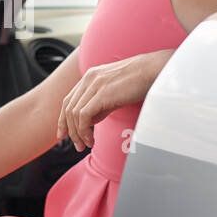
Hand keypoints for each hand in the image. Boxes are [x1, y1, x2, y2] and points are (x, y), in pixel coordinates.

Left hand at [55, 51, 171, 151]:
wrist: (154, 70)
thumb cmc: (140, 82)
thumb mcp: (115, 92)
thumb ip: (101, 104)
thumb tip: (90, 121)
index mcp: (90, 76)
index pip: (68, 99)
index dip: (63, 119)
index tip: (63, 134)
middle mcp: (89, 78)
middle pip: (68, 107)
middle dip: (69, 130)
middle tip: (78, 146)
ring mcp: (94, 84)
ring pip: (74, 113)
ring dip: (78, 133)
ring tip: (86, 145)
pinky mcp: (102, 93)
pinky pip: (83, 116)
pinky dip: (84, 130)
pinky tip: (91, 139)